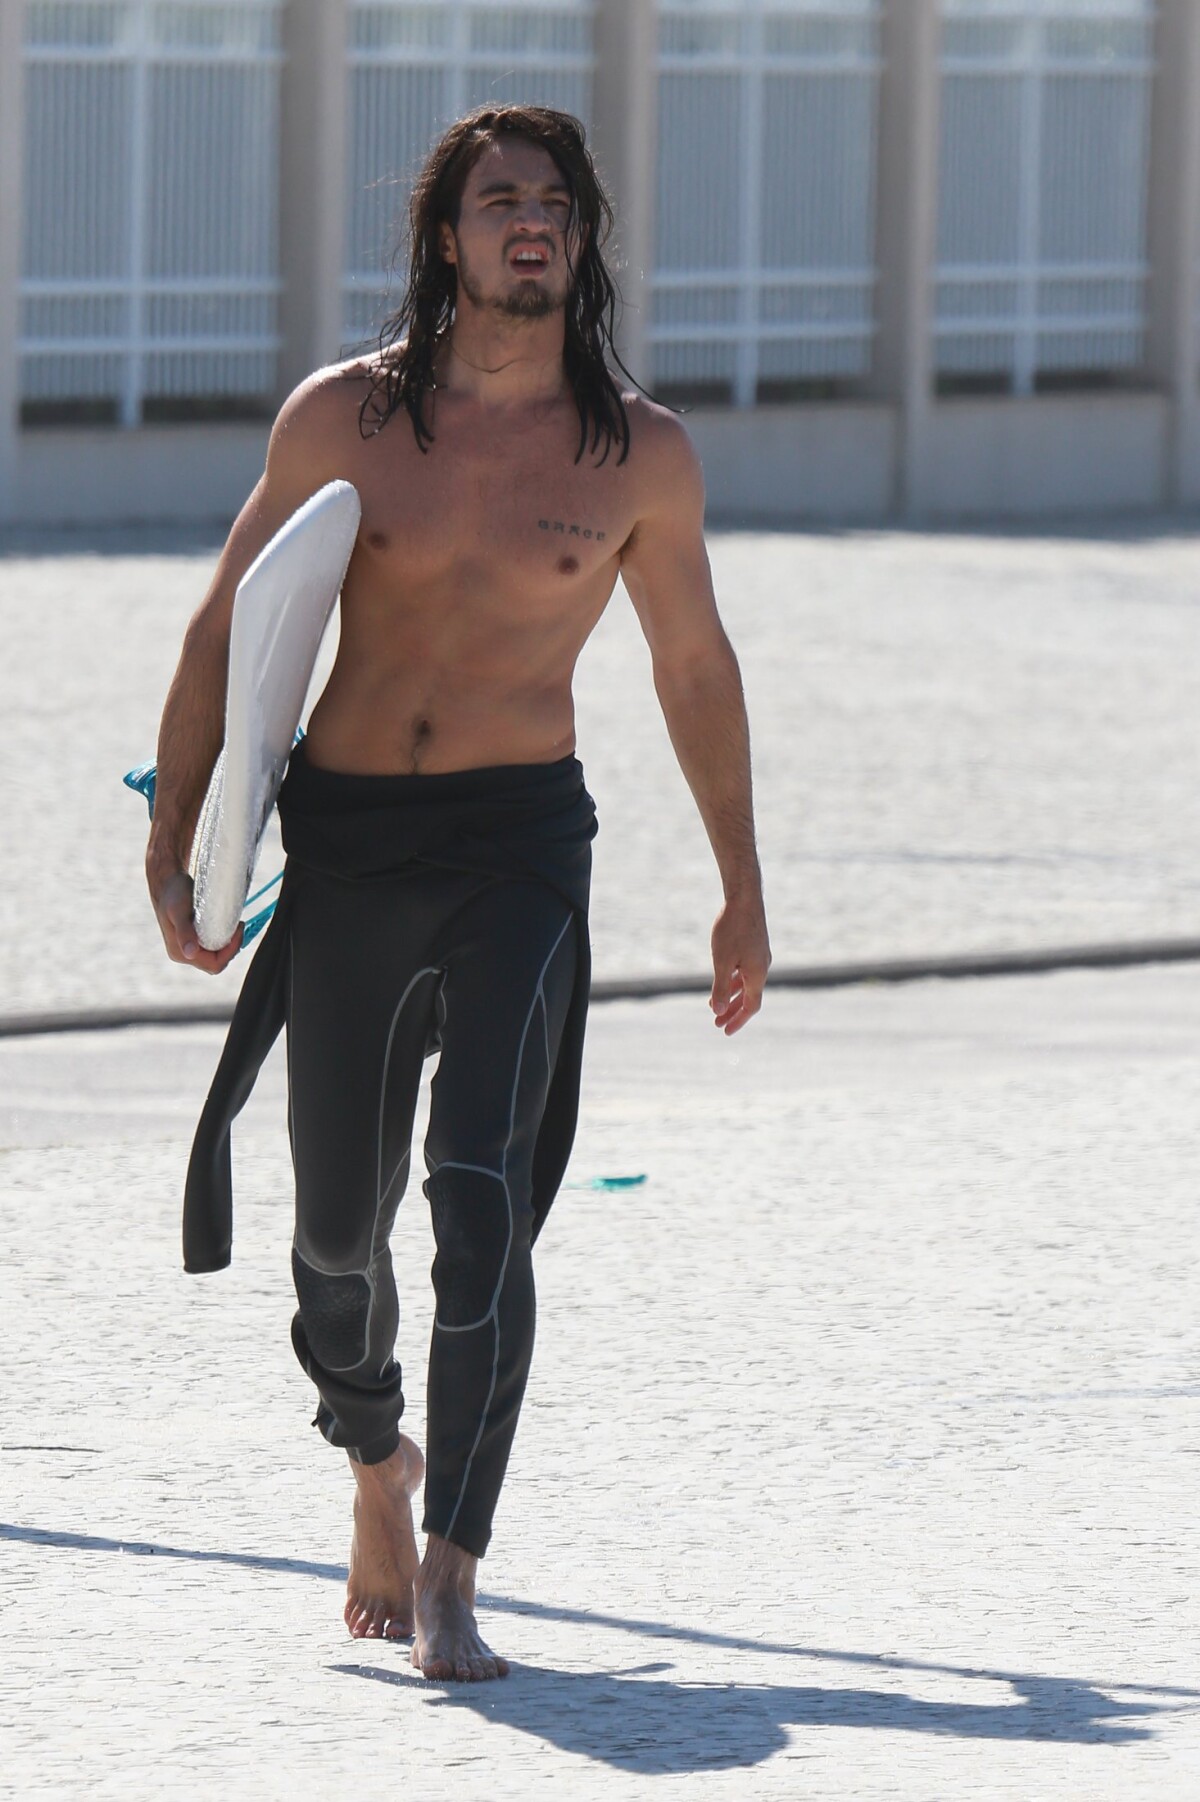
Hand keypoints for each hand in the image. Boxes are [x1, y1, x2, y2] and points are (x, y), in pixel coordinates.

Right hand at [151, 868, 242, 973]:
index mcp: (180, 953)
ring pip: (216, 955)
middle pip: (216, 962)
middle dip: (231, 947)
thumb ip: (185, 932)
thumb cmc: (173, 894)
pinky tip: (226, 923)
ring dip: (228, 942)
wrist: (168, 883)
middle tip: (238, 925)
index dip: (230, 951)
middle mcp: (184, 954)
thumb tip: (190, 953)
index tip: (238, 929)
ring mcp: (188, 949)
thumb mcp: (179, 911)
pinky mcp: (193, 941)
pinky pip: (213, 947)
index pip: (214, 965)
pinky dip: (223, 938)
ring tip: (233, 923)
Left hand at [710, 891, 770, 1034]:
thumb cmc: (732, 929)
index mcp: (757, 975)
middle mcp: (762, 968)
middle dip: (732, 1011)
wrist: (744, 898)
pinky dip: (734, 980)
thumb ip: (720, 987)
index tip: (724, 1030)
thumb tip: (718, 1010)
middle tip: (717, 1023)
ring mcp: (760, 957)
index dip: (738, 1020)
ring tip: (715, 1005)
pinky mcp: (755, 947)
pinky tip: (723, 979)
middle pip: (749, 997)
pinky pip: (746, 971)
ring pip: (746, 984)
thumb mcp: (722, 961)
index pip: (750, 1006)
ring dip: (732, 996)